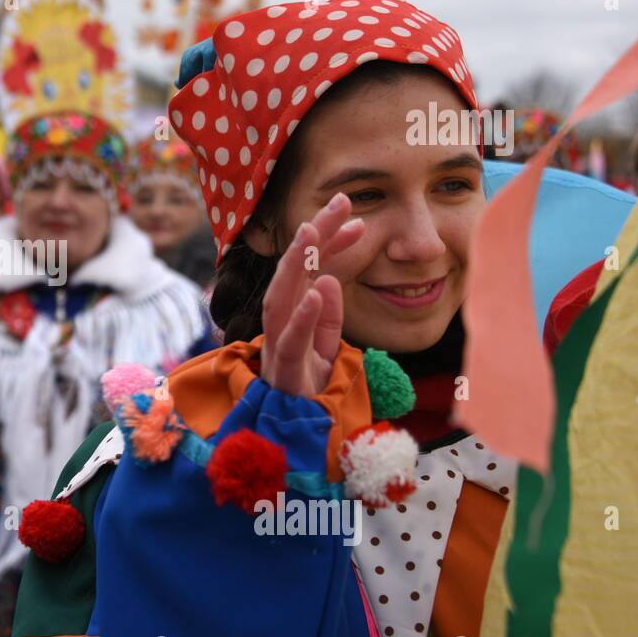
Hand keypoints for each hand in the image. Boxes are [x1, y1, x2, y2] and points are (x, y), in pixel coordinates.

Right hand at [259, 193, 363, 397]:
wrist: (295, 434)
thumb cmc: (307, 389)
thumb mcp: (327, 348)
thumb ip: (328, 316)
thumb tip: (327, 280)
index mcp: (294, 315)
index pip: (310, 271)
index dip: (330, 244)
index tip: (358, 220)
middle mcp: (281, 324)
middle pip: (293, 273)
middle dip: (314, 236)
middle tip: (340, 202)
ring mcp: (279, 346)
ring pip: (280, 298)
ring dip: (295, 265)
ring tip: (313, 233)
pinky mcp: (284, 372)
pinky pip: (289, 341)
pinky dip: (302, 317)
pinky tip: (316, 291)